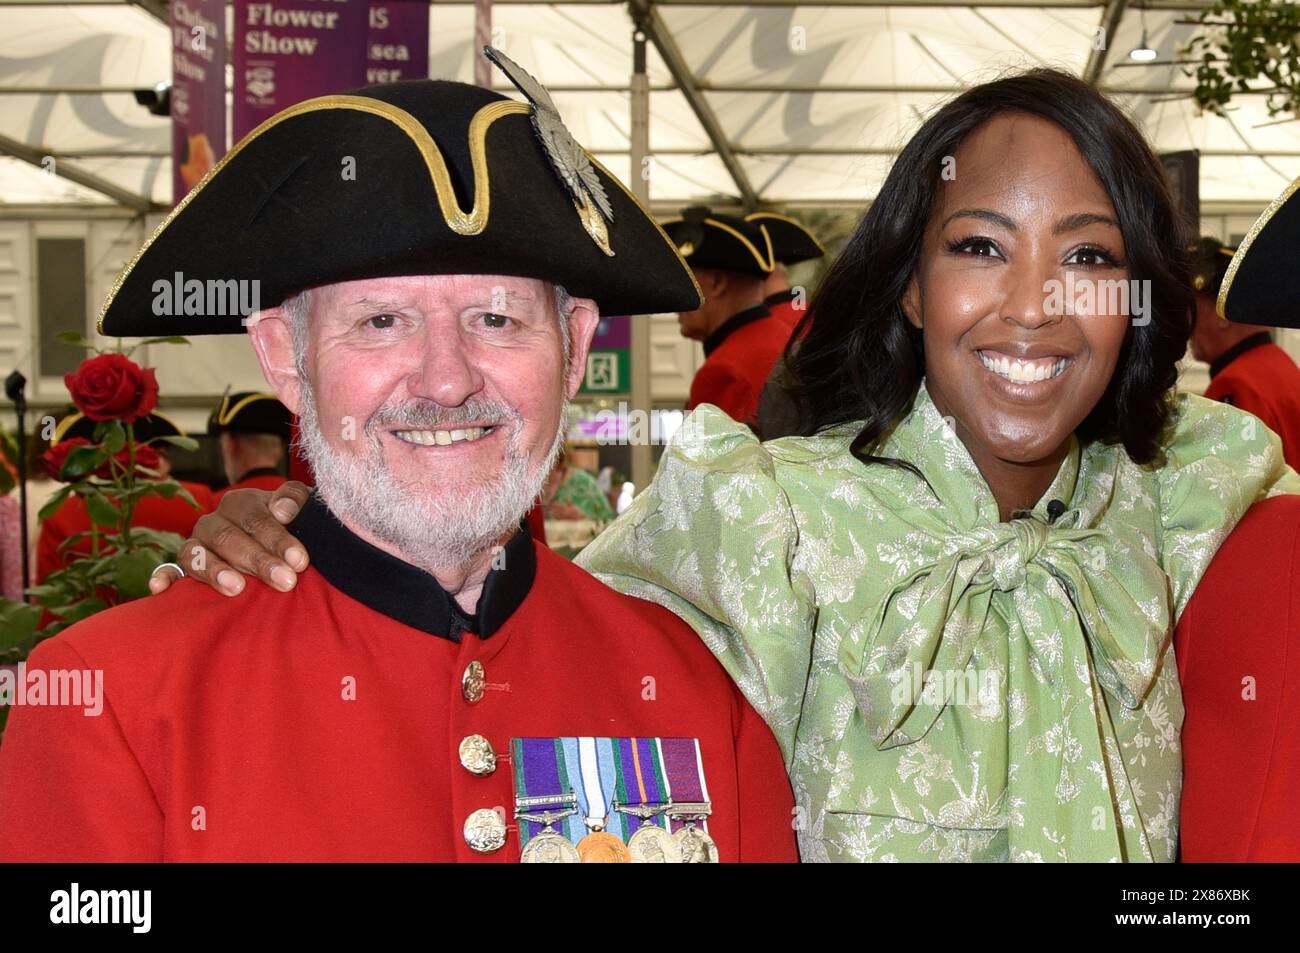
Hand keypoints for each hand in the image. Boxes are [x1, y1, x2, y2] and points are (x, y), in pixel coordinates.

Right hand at [148, 481, 312, 595]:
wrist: (286, 543)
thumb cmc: (295, 527)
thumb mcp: (302, 509)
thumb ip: (295, 500)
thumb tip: (282, 510)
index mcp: (242, 503)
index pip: (257, 519)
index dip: (278, 540)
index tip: (300, 561)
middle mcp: (215, 521)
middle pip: (229, 538)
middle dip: (259, 561)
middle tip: (285, 581)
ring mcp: (197, 544)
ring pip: (197, 553)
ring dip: (215, 571)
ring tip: (237, 588)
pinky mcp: (185, 566)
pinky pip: (170, 569)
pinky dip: (164, 577)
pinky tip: (160, 589)